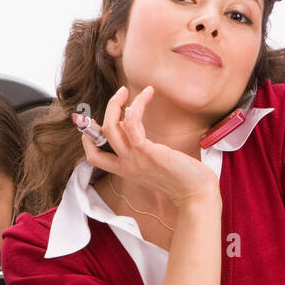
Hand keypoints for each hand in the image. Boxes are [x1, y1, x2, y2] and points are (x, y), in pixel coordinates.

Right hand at [78, 84, 219, 208]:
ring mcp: (134, 159)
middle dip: (108, 108)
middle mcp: (125, 165)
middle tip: (120, 93)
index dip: (88, 138)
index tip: (95, 121)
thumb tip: (134, 130)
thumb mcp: (154, 166)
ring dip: (117, 103)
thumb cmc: (182, 179)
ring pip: (112, 127)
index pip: (94, 157)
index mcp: (125, 170)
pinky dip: (136, 107)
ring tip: (128, 90)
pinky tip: (145, 96)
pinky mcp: (147, 152)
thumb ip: (142, 152)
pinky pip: (132, 125)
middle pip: (101, 134)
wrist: (195, 193)